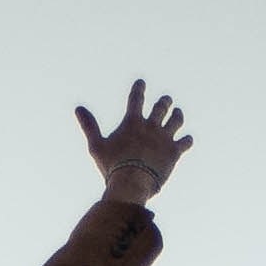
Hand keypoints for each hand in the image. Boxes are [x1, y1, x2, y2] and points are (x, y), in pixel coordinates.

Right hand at [76, 81, 191, 205]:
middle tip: (166, 99)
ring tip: (178, 113)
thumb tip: (78, 108)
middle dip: (164, 101)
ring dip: (177, 115)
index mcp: (132, 122)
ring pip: (176, 120)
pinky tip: (187, 139)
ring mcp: (164, 138)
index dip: (139, 88)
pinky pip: (185, 142)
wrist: (132, 183)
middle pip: (161, 107)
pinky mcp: (174, 152)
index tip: (142, 82)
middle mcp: (151, 126)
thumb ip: (89, 126)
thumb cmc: (112, 166)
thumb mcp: (96, 146)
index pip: (136, 99)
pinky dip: (187, 140)